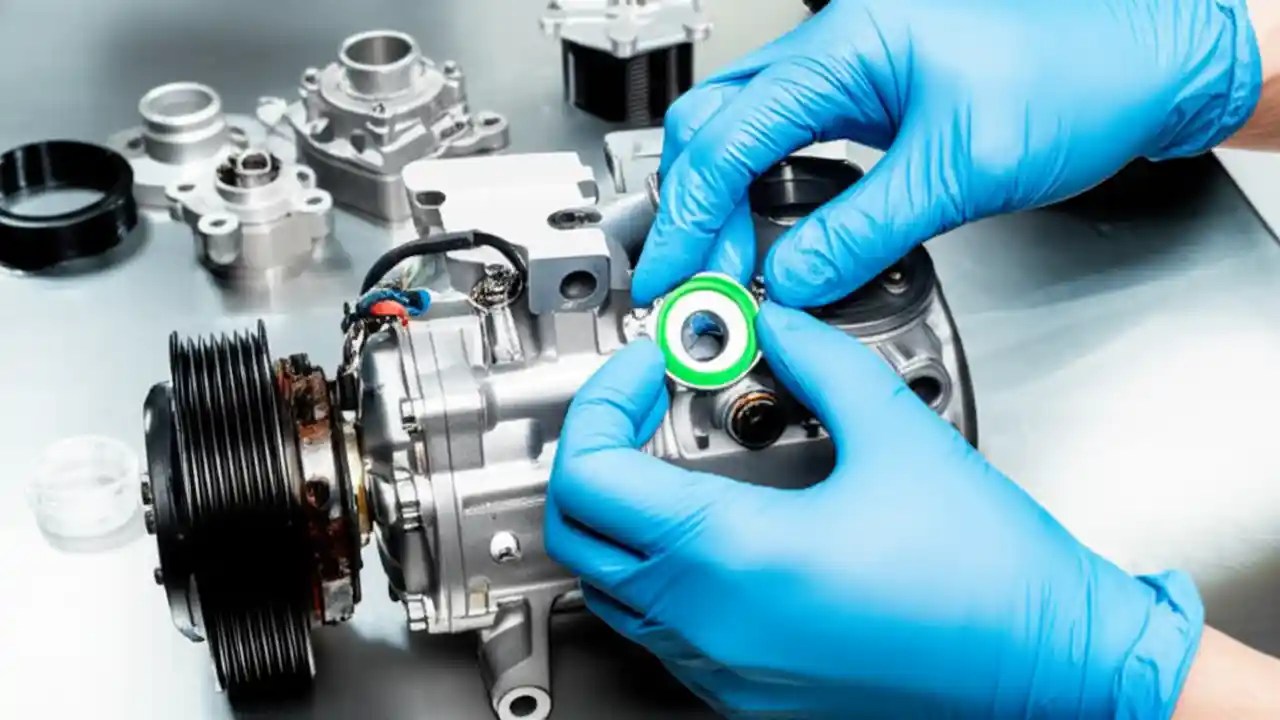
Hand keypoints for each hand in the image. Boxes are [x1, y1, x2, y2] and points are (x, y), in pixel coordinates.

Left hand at [546, 303, 1202, 717]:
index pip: (591, 474)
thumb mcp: (900, 435)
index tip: (648, 366)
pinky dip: (658, 566)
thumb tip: (774, 324)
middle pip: (576, 533)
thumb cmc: (993, 580)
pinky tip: (713, 523)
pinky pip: (660, 627)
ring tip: (674, 455)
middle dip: (595, 451)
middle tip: (643, 402)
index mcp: (734, 560)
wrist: (1054, 668)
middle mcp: (711, 625)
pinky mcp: (747, 690)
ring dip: (622, 511)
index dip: (603, 401)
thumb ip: (819, 362)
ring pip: (610, 586)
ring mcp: (723, 668)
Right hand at [633, 0, 1261, 307]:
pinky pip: (790, 143)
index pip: (729, 139)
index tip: (673, 275)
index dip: (691, 217)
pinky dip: (766, 192)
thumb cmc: (1081, 76)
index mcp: (844, 50)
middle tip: (693, 278)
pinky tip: (773, 231)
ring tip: (725, 265)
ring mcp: (850, 73)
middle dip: (694, 207)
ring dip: (725, 200)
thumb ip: (864, 231)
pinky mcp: (871, 100)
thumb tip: (794, 280)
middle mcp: (835, 53)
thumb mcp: (960, 169)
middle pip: (716, 125)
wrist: (1151, 57)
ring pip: (745, 132)